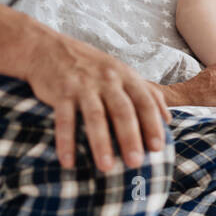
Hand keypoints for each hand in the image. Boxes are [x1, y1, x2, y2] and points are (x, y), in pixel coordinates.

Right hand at [19, 30, 170, 172]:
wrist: (47, 48)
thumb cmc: (92, 66)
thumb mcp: (122, 73)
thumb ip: (147, 93)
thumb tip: (168, 119)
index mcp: (126, 76)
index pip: (145, 101)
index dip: (152, 124)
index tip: (158, 148)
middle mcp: (108, 79)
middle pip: (123, 110)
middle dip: (130, 137)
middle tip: (136, 163)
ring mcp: (84, 85)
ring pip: (95, 116)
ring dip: (101, 143)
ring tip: (106, 167)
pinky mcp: (61, 91)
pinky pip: (64, 119)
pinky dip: (65, 141)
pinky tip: (68, 162)